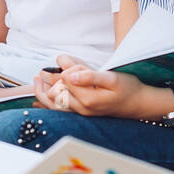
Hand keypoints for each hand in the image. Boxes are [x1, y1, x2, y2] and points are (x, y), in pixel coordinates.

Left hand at [37, 61, 162, 119]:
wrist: (137, 103)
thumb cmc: (127, 88)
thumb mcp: (112, 78)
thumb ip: (90, 76)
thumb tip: (70, 75)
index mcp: (88, 98)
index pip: (65, 81)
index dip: (64, 68)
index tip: (65, 60)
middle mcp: (82, 108)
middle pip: (56, 93)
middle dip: (48, 80)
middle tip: (40, 72)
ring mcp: (82, 113)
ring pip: (55, 104)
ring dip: (43, 93)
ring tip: (36, 80)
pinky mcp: (83, 113)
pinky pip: (60, 111)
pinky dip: (48, 105)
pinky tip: (39, 102)